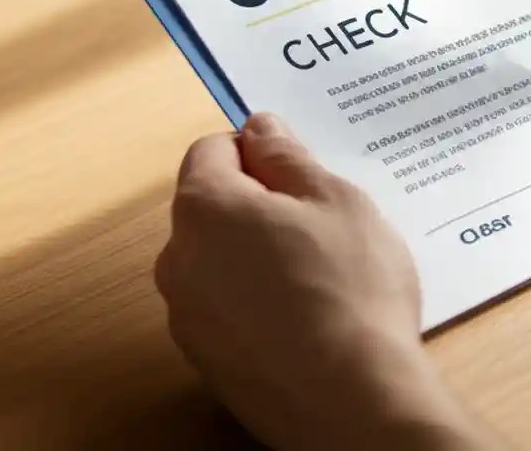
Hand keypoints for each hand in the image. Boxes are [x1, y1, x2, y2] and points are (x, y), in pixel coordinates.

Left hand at [156, 113, 495, 449]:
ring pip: (221, 263)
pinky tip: (310, 319)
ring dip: (259, 258)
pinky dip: (259, 305)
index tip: (302, 172)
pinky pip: (229, 311)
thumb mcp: (335, 200)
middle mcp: (178, 261)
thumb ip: (288, 157)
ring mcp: (187, 318)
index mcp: (204, 208)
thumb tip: (261, 129)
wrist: (352, 402)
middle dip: (260, 206)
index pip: (212, 150)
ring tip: (323, 278)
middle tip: (323, 225)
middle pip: (212, 209)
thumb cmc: (350, 291)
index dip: (259, 151)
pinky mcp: (207, 363)